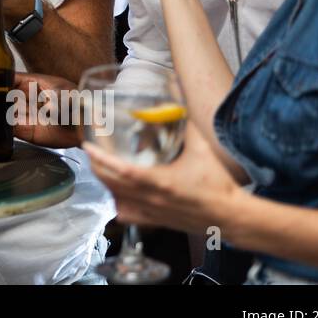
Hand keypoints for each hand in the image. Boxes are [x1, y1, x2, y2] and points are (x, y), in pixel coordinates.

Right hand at [0, 71, 81, 147]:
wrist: (85, 124)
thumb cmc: (76, 102)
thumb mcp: (59, 91)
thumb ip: (41, 94)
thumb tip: (30, 99)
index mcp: (31, 84)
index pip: (5, 78)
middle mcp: (25, 99)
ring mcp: (25, 115)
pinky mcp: (26, 131)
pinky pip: (6, 130)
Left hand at [82, 124, 243, 232]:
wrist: (230, 215)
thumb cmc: (217, 183)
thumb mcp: (201, 148)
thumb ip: (187, 123)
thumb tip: (177, 96)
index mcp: (160, 182)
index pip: (122, 170)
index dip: (102, 158)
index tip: (87, 146)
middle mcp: (150, 199)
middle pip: (111, 183)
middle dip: (96, 165)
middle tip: (90, 149)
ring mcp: (150, 213)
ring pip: (115, 198)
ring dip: (104, 181)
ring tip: (99, 165)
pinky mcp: (154, 221)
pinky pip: (127, 213)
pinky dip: (117, 201)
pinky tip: (117, 191)